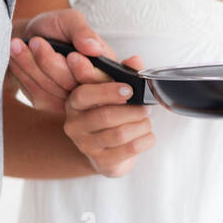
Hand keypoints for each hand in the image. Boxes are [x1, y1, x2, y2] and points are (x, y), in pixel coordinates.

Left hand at [8, 8, 135, 115]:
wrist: (28, 38)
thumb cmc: (53, 27)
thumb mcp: (69, 20)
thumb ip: (83, 31)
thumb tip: (94, 49)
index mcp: (103, 66)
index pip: (100, 79)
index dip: (86, 71)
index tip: (71, 55)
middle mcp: (90, 86)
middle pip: (72, 85)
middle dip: (50, 63)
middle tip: (35, 42)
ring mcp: (69, 98)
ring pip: (51, 90)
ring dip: (31, 66)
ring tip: (16, 44)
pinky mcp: (49, 103)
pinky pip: (37, 94)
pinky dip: (23, 74)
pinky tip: (15, 57)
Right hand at [61, 53, 155, 177]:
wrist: (107, 149)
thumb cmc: (110, 112)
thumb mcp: (114, 90)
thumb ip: (125, 73)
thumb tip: (135, 61)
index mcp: (75, 102)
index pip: (84, 95)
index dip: (108, 91)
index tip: (129, 90)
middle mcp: (74, 125)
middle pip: (105, 116)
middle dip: (133, 110)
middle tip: (146, 108)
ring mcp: (86, 146)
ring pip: (119, 134)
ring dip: (141, 125)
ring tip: (147, 121)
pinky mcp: (101, 162)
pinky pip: (129, 150)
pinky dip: (145, 140)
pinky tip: (147, 135)